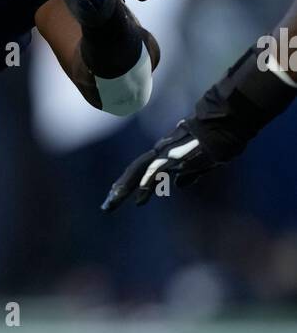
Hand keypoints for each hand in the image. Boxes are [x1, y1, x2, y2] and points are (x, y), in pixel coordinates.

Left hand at [101, 120, 219, 210]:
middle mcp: (161, 153)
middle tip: (106, 206)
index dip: (128, 183)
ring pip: (139, 171)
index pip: (141, 171)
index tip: (115, 195)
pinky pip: (156, 171)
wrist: (225, 126)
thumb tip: (179, 185)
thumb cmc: (217, 142)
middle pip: (135, 171)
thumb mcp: (202, 164)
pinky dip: (147, 184)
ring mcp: (166, 154)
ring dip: (125, 188)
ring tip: (112, 203)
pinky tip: (139, 198)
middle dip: (120, 188)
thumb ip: (190, 174)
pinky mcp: (175, 156)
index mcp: (166, 155)